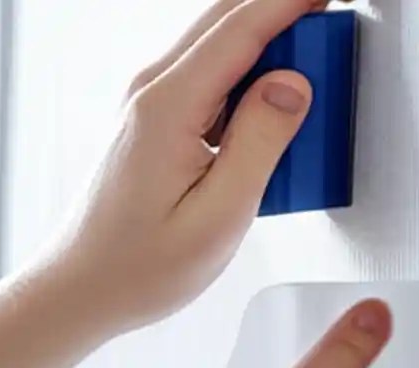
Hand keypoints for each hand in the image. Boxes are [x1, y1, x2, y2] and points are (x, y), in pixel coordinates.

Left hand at [54, 0, 348, 332]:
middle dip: (288, 17)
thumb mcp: (220, 215)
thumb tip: (293, 84)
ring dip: (271, 53)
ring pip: (222, 45)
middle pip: (229, 19)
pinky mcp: (158, 117)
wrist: (84, 287)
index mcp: (168, 106)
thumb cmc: (140, 266)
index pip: (242, 26)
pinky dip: (251, 82)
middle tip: (335, 40)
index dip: (294, 1)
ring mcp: (151, 101)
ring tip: (310, 94)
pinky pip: (213, 77)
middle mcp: (153, 90)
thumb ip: (261, 142)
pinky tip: (272, 121)